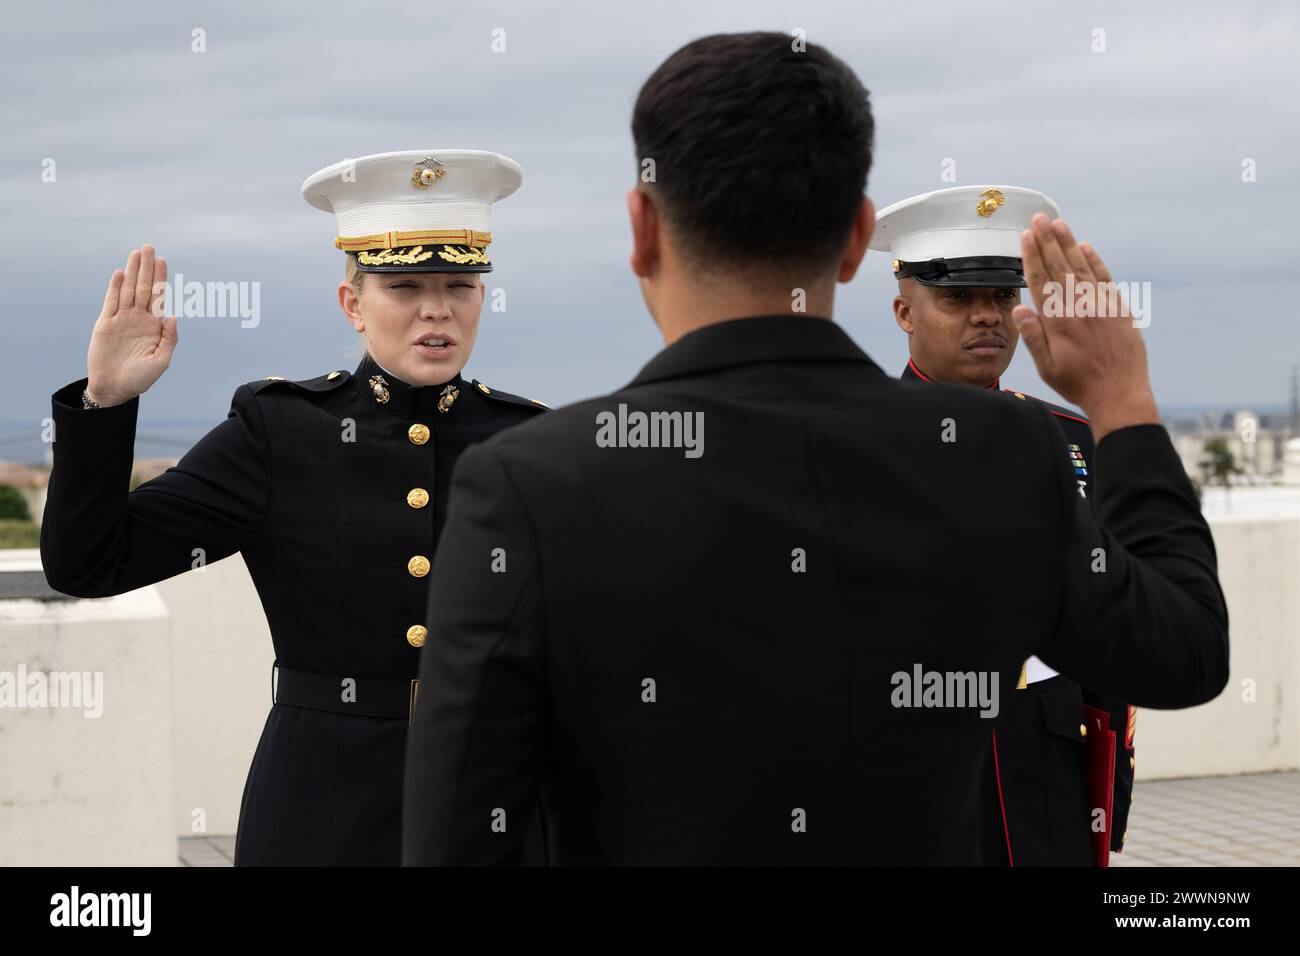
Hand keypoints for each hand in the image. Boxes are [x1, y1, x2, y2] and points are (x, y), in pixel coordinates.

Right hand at [85, 246, 177, 406]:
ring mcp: (121, 319)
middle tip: (150, 247)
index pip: (159, 297)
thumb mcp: (161, 361)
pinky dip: (115, 288)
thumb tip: (173, 316)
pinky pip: (111, 302)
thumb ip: (169, 339)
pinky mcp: (105, 324)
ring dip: (132, 272)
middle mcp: (138, 318)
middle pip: (144, 288)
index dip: (161, 278)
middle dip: (147, 268)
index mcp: (154, 326)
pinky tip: (120, 273)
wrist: (115, 388)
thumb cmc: (140, 378)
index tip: (163, 260)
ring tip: (136, 253)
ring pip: (128, 290)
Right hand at [1012, 215, 1157, 441]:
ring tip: (1058, 224)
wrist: (1120, 393)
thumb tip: (1019, 310)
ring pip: (1081, 267)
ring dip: (1068, 243)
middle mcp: (1079, 308)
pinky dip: (1094, 261)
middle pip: (1059, 267)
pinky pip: (1103, 278)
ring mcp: (1100, 305)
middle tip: (1039, 219)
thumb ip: (1033, 337)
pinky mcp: (1118, 309)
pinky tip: (1085, 247)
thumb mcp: (1047, 368)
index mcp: (1058, 322)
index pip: (1041, 281)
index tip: (1026, 237)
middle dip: (1048, 241)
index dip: (1032, 257)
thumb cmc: (1079, 383)